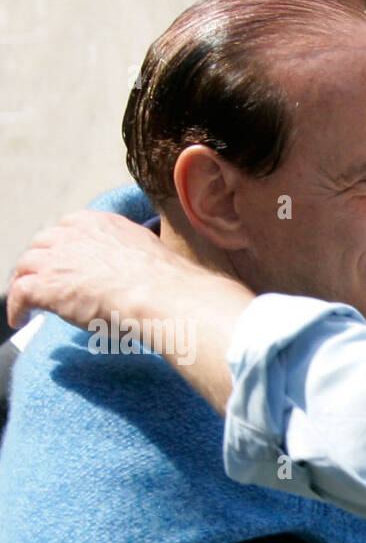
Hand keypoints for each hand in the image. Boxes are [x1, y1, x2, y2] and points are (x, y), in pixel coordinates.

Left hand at [8, 211, 253, 411]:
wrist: (165, 297)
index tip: (69, 263)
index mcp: (103, 223)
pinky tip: (20, 319)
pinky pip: (20, 292)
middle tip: (45, 282)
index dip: (66, 247)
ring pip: (27, 266)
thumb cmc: (172, 287)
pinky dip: (17, 306)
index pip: (71, 227)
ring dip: (25, 283)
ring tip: (28, 304)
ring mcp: (58, 256)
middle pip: (43, 243)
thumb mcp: (158, 261)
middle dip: (41, 262)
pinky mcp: (47, 283)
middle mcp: (76, 232)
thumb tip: (172, 286)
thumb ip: (148, 265)